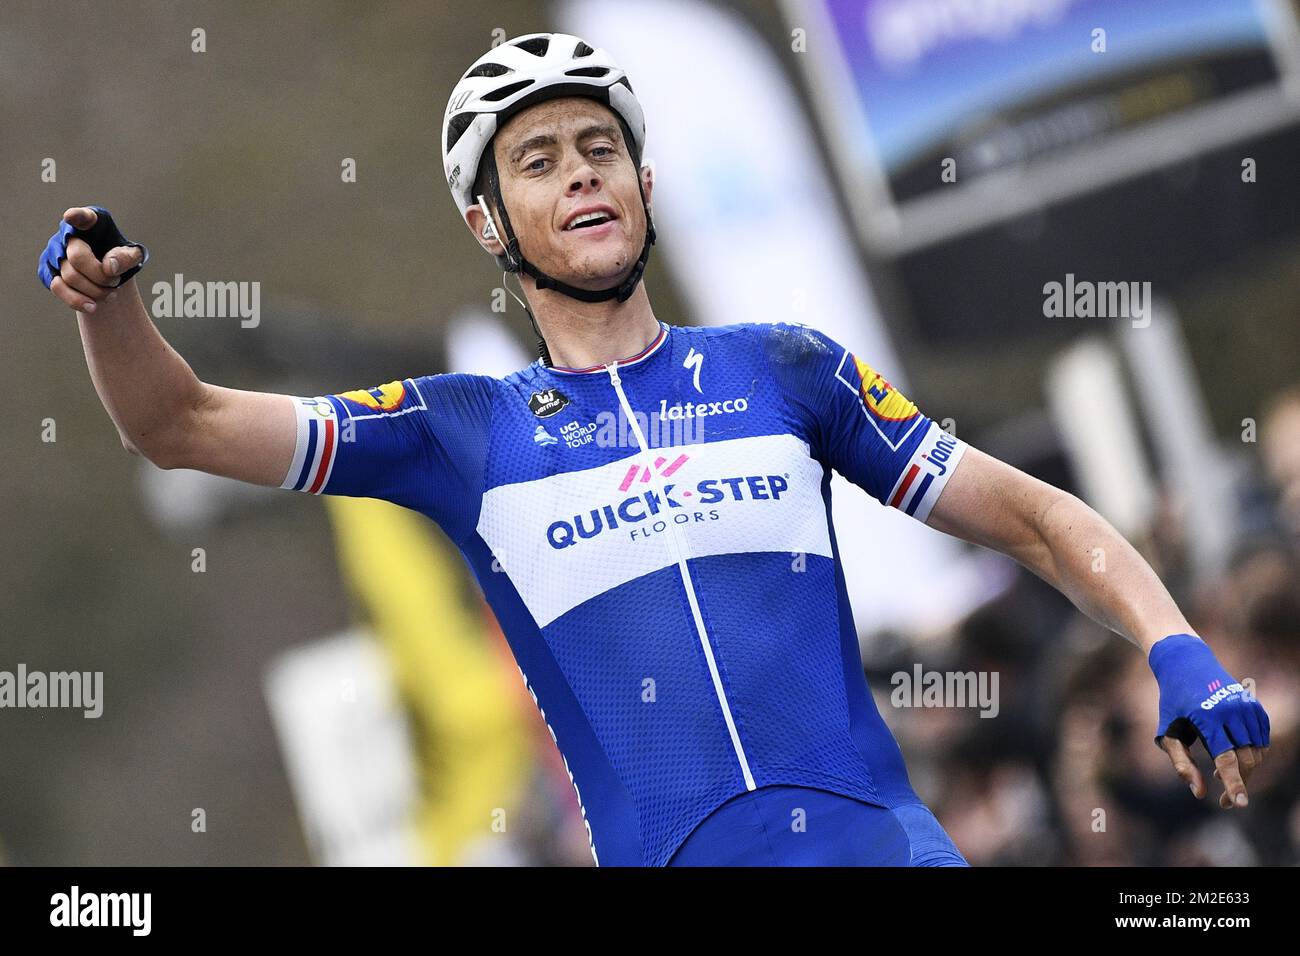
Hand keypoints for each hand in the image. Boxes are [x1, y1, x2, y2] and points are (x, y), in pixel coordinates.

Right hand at [39, 206, 146, 312]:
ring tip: (110, 293)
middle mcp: (68, 234)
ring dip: (95, 291)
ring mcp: (54, 252)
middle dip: (101, 277)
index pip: (83, 217)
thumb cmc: (120, 259)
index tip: (71, 217)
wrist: (108, 275)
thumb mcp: (134, 257)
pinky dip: (78, 300)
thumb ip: (127, 258)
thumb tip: (108, 266)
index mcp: (92, 223)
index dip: (77, 217)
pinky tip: (93, 306)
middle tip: (115, 283)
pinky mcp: (47, 271)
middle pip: (78, 258)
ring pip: (70, 276)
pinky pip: (58, 288)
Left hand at [1150, 633, 1269, 808]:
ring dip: (1244, 770)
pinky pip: (1262, 741)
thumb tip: (1199, 793)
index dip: (1233, 783)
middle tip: (1223, 800)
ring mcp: (1247, 707)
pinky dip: (1252, 754)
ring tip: (1219, 772)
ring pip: (1257, 753)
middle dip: (1237, 783)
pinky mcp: (1255, 707)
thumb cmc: (1173, 703)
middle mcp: (1231, 711)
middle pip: (1245, 760)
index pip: (1226, 759)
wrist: (1187, 664)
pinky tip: (1233, 755)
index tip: (1239, 804)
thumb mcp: (1167, 732)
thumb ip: (1181, 764)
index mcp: (1207, 717)